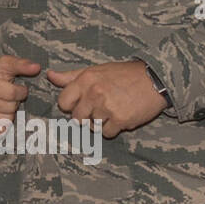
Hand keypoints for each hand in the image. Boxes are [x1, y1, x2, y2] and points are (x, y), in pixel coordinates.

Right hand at [0, 55, 41, 138]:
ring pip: (5, 121)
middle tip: (9, 98)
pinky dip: (2, 125)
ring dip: (8, 114)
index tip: (20, 90)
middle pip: (9, 108)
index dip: (21, 92)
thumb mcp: (2, 64)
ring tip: (2, 105)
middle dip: (14, 103)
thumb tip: (36, 68)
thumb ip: (20, 64)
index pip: (11, 93)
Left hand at [46, 61, 167, 138]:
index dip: (71, 106)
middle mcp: (94, 93)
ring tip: (112, 110)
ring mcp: (107, 107)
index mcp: (85, 80)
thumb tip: (49, 75)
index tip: (81, 103)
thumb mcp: (96, 70)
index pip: (63, 102)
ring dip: (100, 123)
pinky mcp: (121, 120)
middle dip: (85, 117)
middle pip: (76, 118)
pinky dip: (113, 128)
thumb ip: (71, 76)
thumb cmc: (123, 74)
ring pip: (91, 127)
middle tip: (99, 108)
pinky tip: (120, 116)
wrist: (154, 79)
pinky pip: (107, 133)